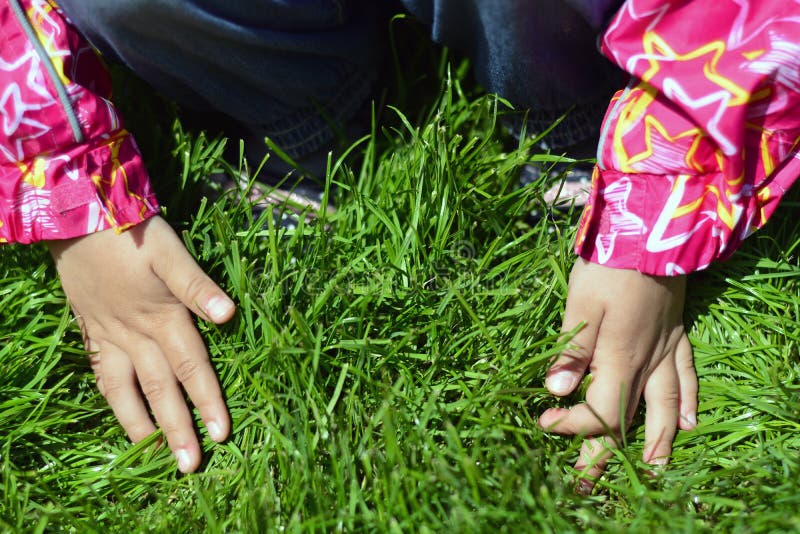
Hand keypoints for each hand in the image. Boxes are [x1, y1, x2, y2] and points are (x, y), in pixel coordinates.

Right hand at [47, 216, 235, 472]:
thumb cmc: (133, 233)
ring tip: (154, 454)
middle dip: (178, 428)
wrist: (79, 221)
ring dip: (141, 423)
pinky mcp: (92, 332)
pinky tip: (123, 413)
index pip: (192, 368)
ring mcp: (110, 336)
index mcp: (163, 317)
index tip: (222, 434)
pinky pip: (103, 375)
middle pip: (161, 389)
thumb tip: (229, 316)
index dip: (208, 400)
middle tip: (192, 464)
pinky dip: (114, 399)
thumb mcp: (171, 252)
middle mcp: (136, 335)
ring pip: (126, 390)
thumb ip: (198, 286)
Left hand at [539, 259, 697, 492]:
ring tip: (652, 469)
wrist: (653, 233)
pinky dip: (689, 402)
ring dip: (657, 442)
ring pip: (664, 407)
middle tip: (589, 483)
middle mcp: (645, 364)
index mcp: (618, 359)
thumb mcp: (581, 304)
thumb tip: (556, 392)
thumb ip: (572, 350)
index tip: (544, 424)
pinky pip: (687, 377)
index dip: (571, 426)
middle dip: (607, 454)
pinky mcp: (676, 334)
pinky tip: (689, 422)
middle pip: (628, 420)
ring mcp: (664, 350)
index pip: (599, 412)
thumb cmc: (611, 267)